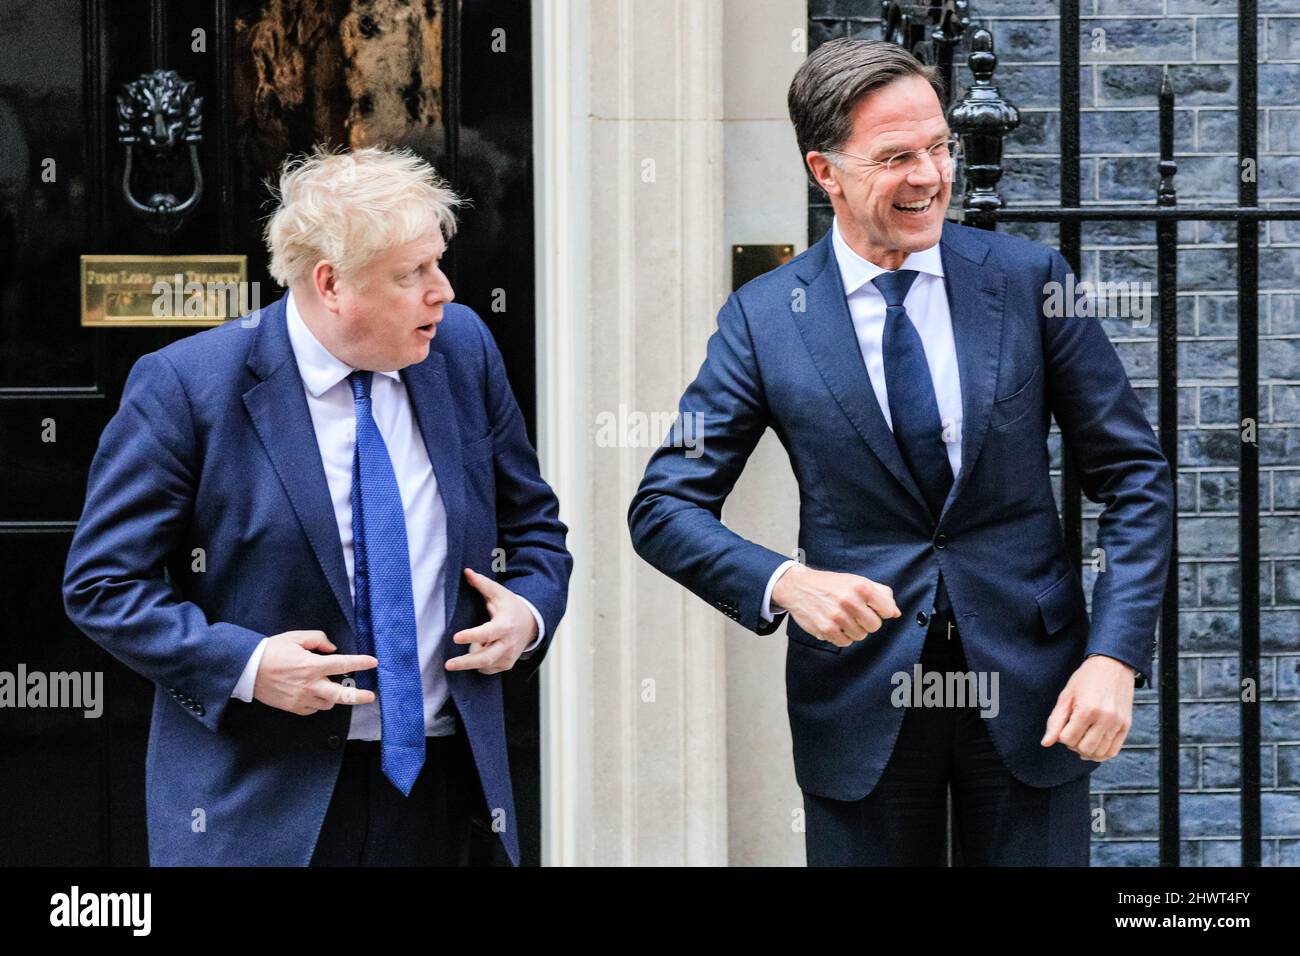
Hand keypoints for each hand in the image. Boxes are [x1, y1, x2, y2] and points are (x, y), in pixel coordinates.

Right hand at [252, 630, 376, 714]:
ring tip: (326, 685)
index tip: (373, 662)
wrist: (247, 669)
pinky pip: (313, 709)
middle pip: (341, 695)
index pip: (342, 664)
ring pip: (327, 703)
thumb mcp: (295, 638)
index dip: (360, 662)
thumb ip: (318, 640)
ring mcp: (301, 698)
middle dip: (358, 696)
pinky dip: (316, 702)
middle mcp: (309, 685)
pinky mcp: (293, 707)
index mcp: (311, 665)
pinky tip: (312, 693)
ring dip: (331, 695)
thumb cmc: (271, 650)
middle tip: (370, 696)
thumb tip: (332, 649)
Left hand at [445, 568, 537, 674]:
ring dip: (469, 664)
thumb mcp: (498, 593)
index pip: (488, 632)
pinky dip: (479, 666)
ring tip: (454, 662)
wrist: (531, 623)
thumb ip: (482, 584)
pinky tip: (472, 658)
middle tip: (448, 664)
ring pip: (487, 665)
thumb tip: (466, 572)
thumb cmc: (510, 607)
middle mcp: (508, 643)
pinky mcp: (507, 664)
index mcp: (505, 624)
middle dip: (466, 662)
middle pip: (487, 657)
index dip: (472, 636)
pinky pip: (489, 669)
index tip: (456, 637)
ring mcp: (509, 656)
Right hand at [771, 564, 900, 647]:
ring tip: (842, 618)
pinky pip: (845, 642)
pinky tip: (834, 624)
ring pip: (860, 636)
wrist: (798, 587)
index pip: (887, 610)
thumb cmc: (830, 584)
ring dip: (853, 630)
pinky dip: (841, 636)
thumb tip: (896, 613)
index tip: (872, 608)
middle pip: (874, 626)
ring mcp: (837, 616)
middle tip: (855, 614)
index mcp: (861, 587)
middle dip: (867, 622)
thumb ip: (880, 594)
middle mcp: (850, 601)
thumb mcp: (856, 581)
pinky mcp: (826, 629)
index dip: (881, 611)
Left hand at [1041, 655, 1134, 760]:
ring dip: (1086, 750)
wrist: (1113, 665)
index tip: (1064, 725)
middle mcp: (1105, 719)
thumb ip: (1055, 721)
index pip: (1068, 739)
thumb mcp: (1066, 696)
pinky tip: (1093, 747)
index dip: (1061, 735)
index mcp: (1086, 710)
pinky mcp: (1126, 726)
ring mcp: (1118, 723)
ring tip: (1082, 738)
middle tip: (1072, 732)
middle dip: (1073, 744)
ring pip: (1099, 753)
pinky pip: (1113, 751)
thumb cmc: (1086, 678)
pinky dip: (1101, 754)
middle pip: (1084, 748)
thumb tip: (1045, 743)